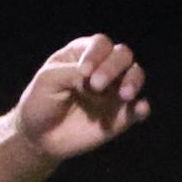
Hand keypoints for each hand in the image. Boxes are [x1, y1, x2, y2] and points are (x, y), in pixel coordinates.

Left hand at [12, 33, 150, 160]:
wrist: (39, 137)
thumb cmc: (40, 101)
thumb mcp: (47, 81)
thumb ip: (71, 72)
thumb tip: (94, 76)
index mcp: (85, 54)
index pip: (101, 44)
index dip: (96, 54)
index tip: (83, 72)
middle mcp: (104, 68)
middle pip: (122, 55)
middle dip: (113, 67)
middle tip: (96, 85)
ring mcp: (115, 92)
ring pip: (136, 76)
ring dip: (133, 81)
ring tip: (124, 94)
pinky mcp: (121, 115)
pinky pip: (139, 109)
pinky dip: (142, 108)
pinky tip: (140, 109)